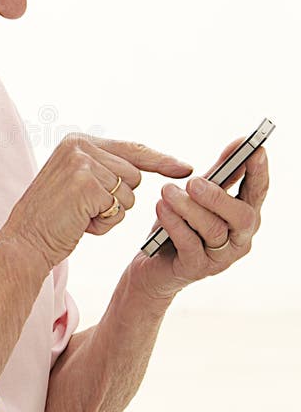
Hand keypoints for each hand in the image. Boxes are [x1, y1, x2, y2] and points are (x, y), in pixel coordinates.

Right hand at [2, 132, 192, 271]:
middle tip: (85, 209)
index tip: (185, 168)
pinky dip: (105, 224)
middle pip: (134, 174)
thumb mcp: (77, 183)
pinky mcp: (87, 185)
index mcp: (78, 141)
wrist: (24, 241)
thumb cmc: (53, 218)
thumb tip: (143, 170)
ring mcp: (83, 164)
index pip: (131, 148)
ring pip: (130, 194)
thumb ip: (104, 169)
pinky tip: (80, 223)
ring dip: (112, 213)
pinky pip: (119, 209)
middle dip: (119, 199)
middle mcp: (80, 147)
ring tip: (81, 216)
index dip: (160, 160)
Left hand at [126, 136, 269, 301]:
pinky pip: (189, 244)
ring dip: (187, 207)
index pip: (258, 192)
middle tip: (193, 182)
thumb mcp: (197, 197)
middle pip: (242, 216)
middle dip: (218, 197)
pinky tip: (161, 208)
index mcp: (243, 217)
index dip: (259, 172)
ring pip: (213, 229)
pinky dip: (174, 223)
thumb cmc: (179, 226)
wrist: (152, 266)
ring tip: (166, 191)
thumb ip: (219, 173)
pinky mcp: (196, 269)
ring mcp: (220, 257)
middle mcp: (238, 239)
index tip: (256, 150)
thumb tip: (240, 143)